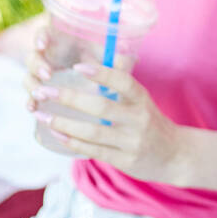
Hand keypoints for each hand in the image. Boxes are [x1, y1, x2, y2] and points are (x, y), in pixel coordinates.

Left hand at [25, 44, 184, 184]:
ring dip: (64, 123)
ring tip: (42, 114)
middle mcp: (139, 119)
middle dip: (69, 98)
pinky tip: (56, 135)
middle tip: (43, 90)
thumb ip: (121, 84)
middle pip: (101, 107)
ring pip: (93, 132)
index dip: (101, 73)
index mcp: (142, 99)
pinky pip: (94, 151)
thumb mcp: (142, 100)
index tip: (78, 66)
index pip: (123, 81)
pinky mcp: (124, 160)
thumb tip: (96, 57)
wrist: (174, 155)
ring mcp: (132, 142)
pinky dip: (73, 142)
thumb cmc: (150, 121)